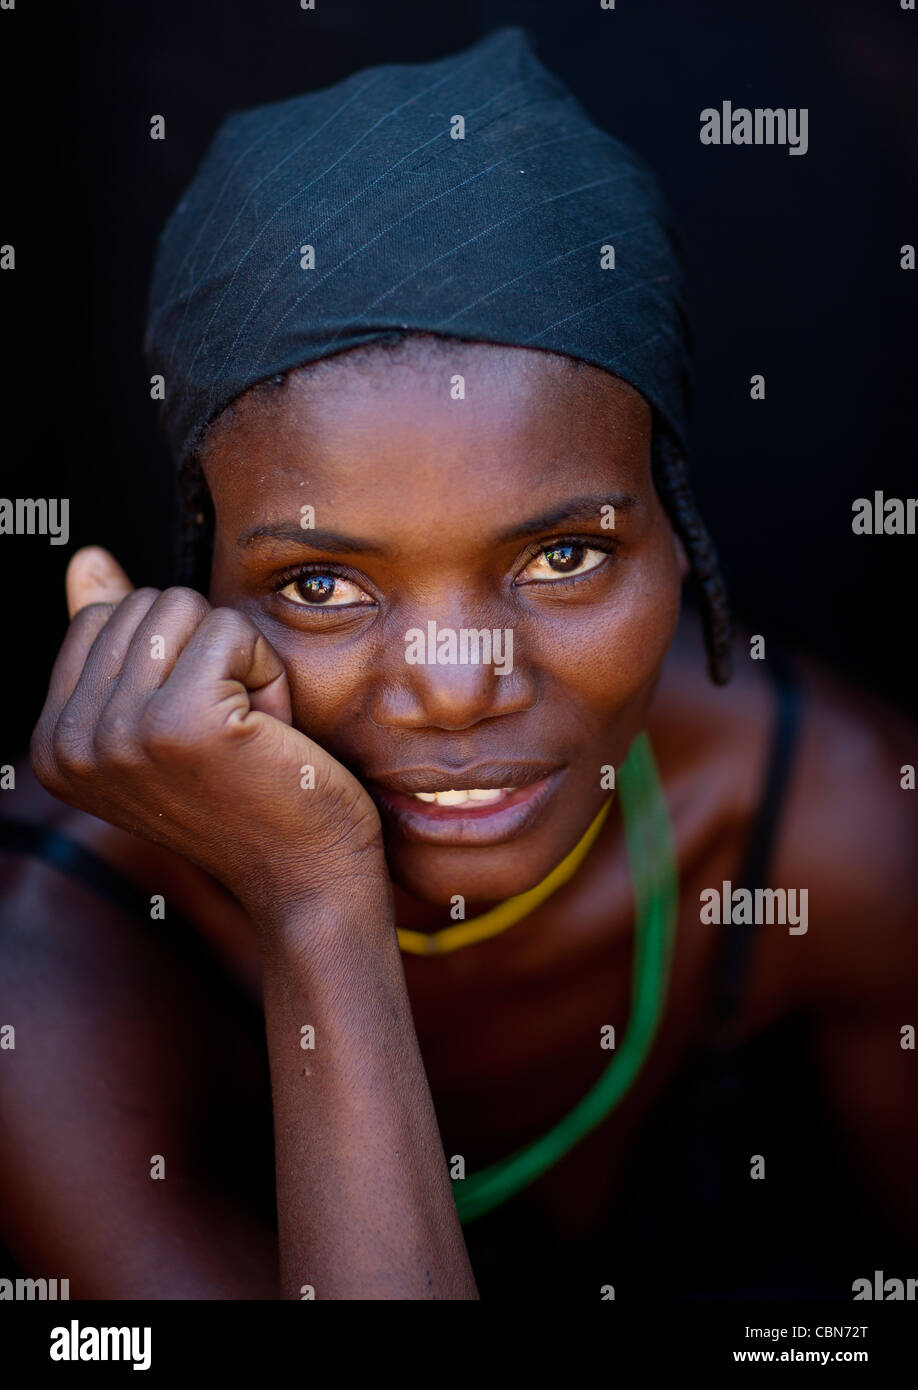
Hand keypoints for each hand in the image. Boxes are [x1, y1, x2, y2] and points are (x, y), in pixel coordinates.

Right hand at [30, 547, 385, 922]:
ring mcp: (121, 733)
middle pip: (146, 606)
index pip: (104, 617)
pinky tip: (270, 735)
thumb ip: (118, 643)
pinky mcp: (185, 721)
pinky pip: (232, 630)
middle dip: (208, 656)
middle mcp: (70, 743)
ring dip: (238, 663)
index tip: (195, 734)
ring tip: (248, 736)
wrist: (307, 877)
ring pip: (189, 610)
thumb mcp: (168, 717)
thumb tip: (87, 558)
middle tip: (230, 738)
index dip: (173, 657)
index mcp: (53, 745)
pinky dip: (268, 673)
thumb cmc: (250, 795)